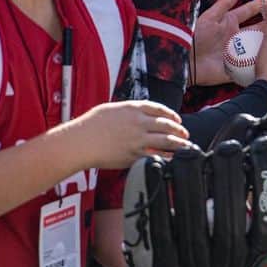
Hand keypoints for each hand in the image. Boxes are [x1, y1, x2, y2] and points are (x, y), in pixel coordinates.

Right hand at [73, 101, 189, 169]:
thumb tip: (140, 114)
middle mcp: (138, 123)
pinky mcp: (133, 155)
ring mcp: (137, 140)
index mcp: (133, 109)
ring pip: (165, 141)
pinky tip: (171, 157)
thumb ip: (129, 111)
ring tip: (186, 146)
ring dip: (178, 143)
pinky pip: (154, 155)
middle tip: (185, 133)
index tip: (177, 119)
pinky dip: (165, 156)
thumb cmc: (91, 125)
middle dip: (179, 130)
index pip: (159, 109)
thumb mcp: (112, 110)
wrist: (81, 142)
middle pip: (166, 125)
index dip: (171, 114)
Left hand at [191, 0, 262, 85]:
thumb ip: (223, 5)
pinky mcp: (239, 66)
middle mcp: (237, 36)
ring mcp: (239, 51)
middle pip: (258, 28)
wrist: (189, 63)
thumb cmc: (196, 38)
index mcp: (230, 23)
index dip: (260, 6)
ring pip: (259, 45)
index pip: (249, 12)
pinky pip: (254, 63)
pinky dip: (264, 61)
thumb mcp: (209, 18)